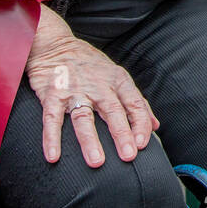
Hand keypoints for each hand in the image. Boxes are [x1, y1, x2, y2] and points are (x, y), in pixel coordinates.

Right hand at [25, 4, 159, 166]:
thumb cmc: (90, 65)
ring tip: (96, 162)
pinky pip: (51, 118)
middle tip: (129, 156)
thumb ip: (136, 102)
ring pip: (83, 117)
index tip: (144, 144)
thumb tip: (154, 126)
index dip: (140, 124)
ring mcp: (74, 89)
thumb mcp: (117, 77)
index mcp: (117, 80)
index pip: (134, 103)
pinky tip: (53, 156)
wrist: (55, 45)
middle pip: (112, 111)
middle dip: (122, 134)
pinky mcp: (52, 94)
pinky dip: (51, 137)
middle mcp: (98, 85)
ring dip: (90, 140)